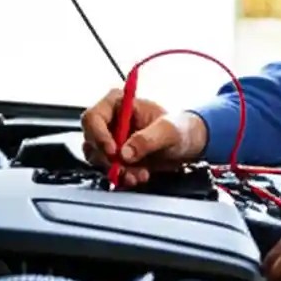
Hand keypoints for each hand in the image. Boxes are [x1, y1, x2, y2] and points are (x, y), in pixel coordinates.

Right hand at [79, 89, 206, 186]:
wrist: (188, 145)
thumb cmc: (180, 127)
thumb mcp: (168, 130)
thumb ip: (147, 139)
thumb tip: (124, 153)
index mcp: (118, 103)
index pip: (93, 117)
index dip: (98, 135)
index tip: (113, 151)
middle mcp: (110, 121)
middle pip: (91, 141)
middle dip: (109, 159)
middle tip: (126, 168)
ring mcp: (111, 140)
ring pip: (98, 159)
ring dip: (116, 170)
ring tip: (138, 174)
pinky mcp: (116, 158)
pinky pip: (109, 170)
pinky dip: (122, 177)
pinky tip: (138, 177)